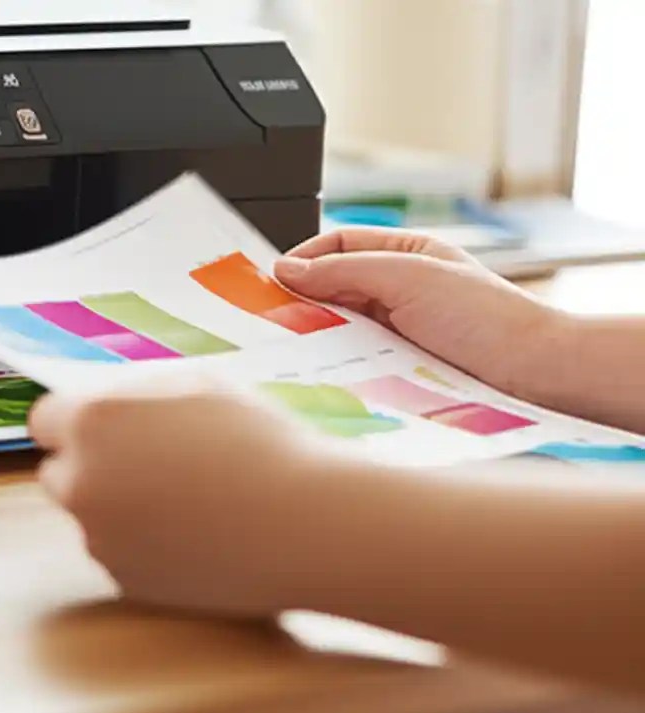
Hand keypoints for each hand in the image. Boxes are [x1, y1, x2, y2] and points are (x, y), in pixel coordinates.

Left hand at [29, 374, 358, 618]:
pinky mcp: (126, 580)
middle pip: (57, 473)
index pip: (45, 420)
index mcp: (92, 423)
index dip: (77, 422)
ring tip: (187, 499)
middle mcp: (81, 482)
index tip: (107, 425)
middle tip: (146, 462)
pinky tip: (194, 533)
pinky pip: (120, 554)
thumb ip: (135, 393)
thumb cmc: (259, 441)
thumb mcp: (194, 384)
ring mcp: (100, 538)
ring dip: (118, 507)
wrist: (305, 524)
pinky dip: (143, 545)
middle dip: (90, 467)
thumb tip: (106, 399)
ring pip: (90, 517)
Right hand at [274, 228, 569, 397]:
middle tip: (272, 317)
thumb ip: (345, 269)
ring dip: (319, 335)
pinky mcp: (399, 366)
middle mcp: (399, 289)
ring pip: (340, 327)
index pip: (337, 245)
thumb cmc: (489, 318)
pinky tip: (326, 370)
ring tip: (296, 346)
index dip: (304, 258)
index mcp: (404, 254)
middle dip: (304, 300)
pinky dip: (336, 363)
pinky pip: (355, 360)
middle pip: (333, 288)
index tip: (272, 281)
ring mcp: (399, 329)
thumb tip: (289, 268)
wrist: (533, 373)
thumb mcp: (408, 276)